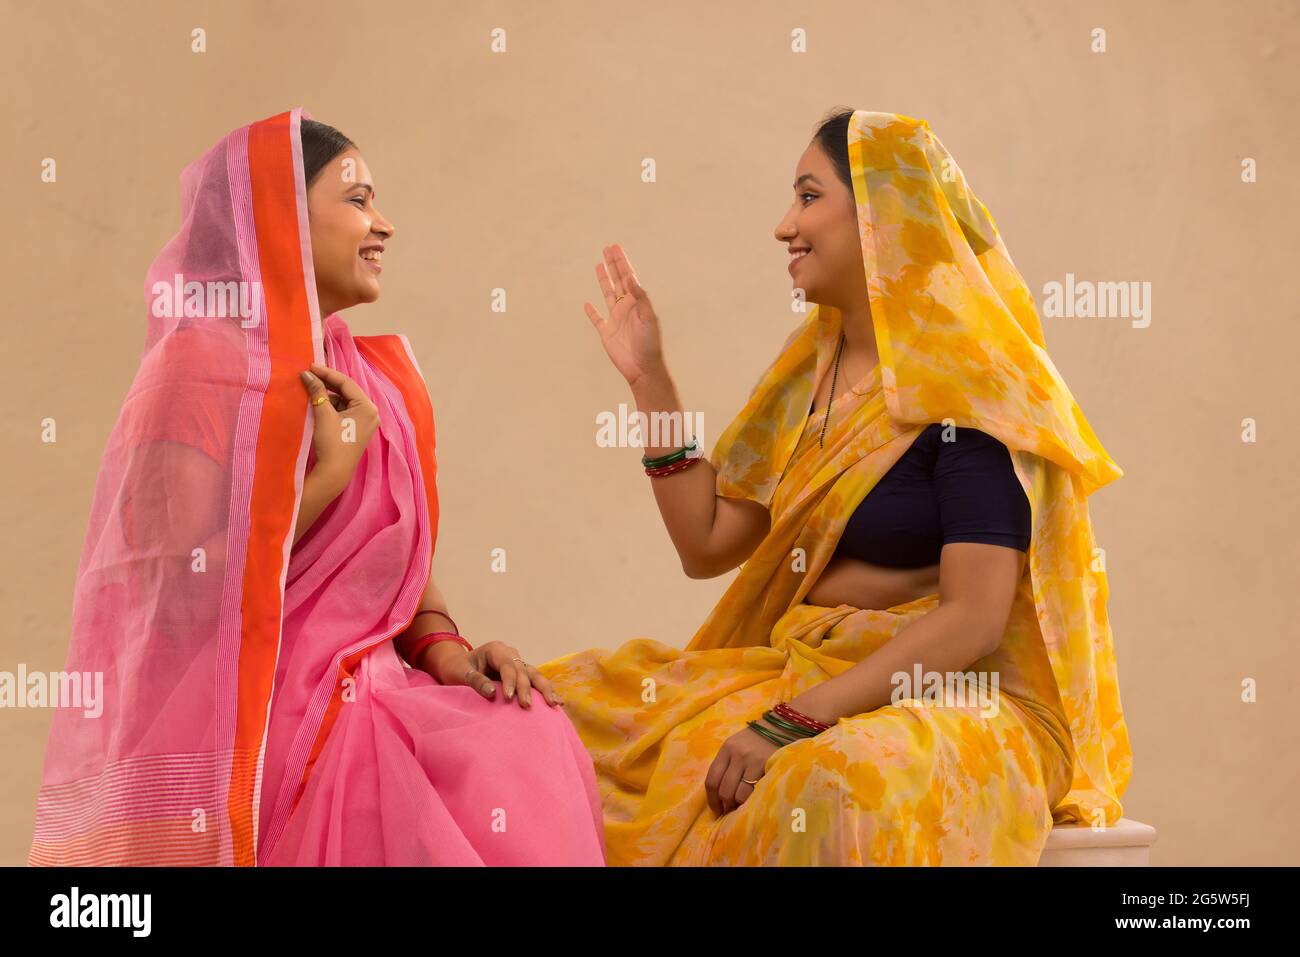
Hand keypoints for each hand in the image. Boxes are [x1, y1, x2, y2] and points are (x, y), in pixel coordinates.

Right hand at [299, 363, 380, 485]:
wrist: (334, 472)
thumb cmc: (332, 443)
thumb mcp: (324, 415)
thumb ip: (317, 392)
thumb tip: (307, 374)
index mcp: (367, 407)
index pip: (346, 382)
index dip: (327, 373)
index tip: (310, 366)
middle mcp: (371, 412)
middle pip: (347, 391)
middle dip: (328, 383)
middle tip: (309, 375)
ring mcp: (366, 422)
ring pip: (345, 401)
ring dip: (329, 395)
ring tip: (311, 388)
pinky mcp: (358, 429)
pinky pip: (345, 411)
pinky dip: (332, 406)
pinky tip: (318, 403)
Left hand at [420, 640, 562, 708]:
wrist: (455, 668)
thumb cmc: (456, 669)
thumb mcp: (460, 674)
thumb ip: (475, 681)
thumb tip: (492, 693)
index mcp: (495, 649)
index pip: (508, 665)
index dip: (510, 681)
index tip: (508, 698)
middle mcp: (510, 655)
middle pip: (523, 670)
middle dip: (527, 688)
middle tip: (527, 705)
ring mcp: (517, 665)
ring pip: (534, 675)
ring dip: (544, 689)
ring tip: (554, 703)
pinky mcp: (520, 676)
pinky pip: (534, 682)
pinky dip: (544, 691)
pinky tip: (556, 702)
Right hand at [582, 244, 666, 387]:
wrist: (643, 368)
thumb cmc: (650, 344)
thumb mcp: (649, 318)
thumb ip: (642, 298)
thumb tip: (633, 279)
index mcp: (637, 302)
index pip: (628, 277)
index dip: (622, 262)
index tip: (615, 248)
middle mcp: (626, 308)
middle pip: (617, 281)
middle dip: (613, 265)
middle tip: (607, 248)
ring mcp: (616, 319)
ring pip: (607, 294)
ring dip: (604, 280)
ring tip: (599, 265)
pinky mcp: (607, 333)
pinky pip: (597, 319)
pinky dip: (591, 312)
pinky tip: (587, 303)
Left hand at [704, 725, 780, 815]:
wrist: (783, 726)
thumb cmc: (759, 740)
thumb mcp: (738, 747)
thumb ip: (728, 765)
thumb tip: (721, 796)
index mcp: (726, 749)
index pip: (711, 779)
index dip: (712, 800)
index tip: (716, 810)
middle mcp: (735, 754)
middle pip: (723, 790)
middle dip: (725, 805)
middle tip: (731, 811)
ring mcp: (750, 760)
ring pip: (736, 794)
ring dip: (738, 805)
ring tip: (743, 806)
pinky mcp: (764, 765)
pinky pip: (752, 792)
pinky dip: (751, 801)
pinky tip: (754, 801)